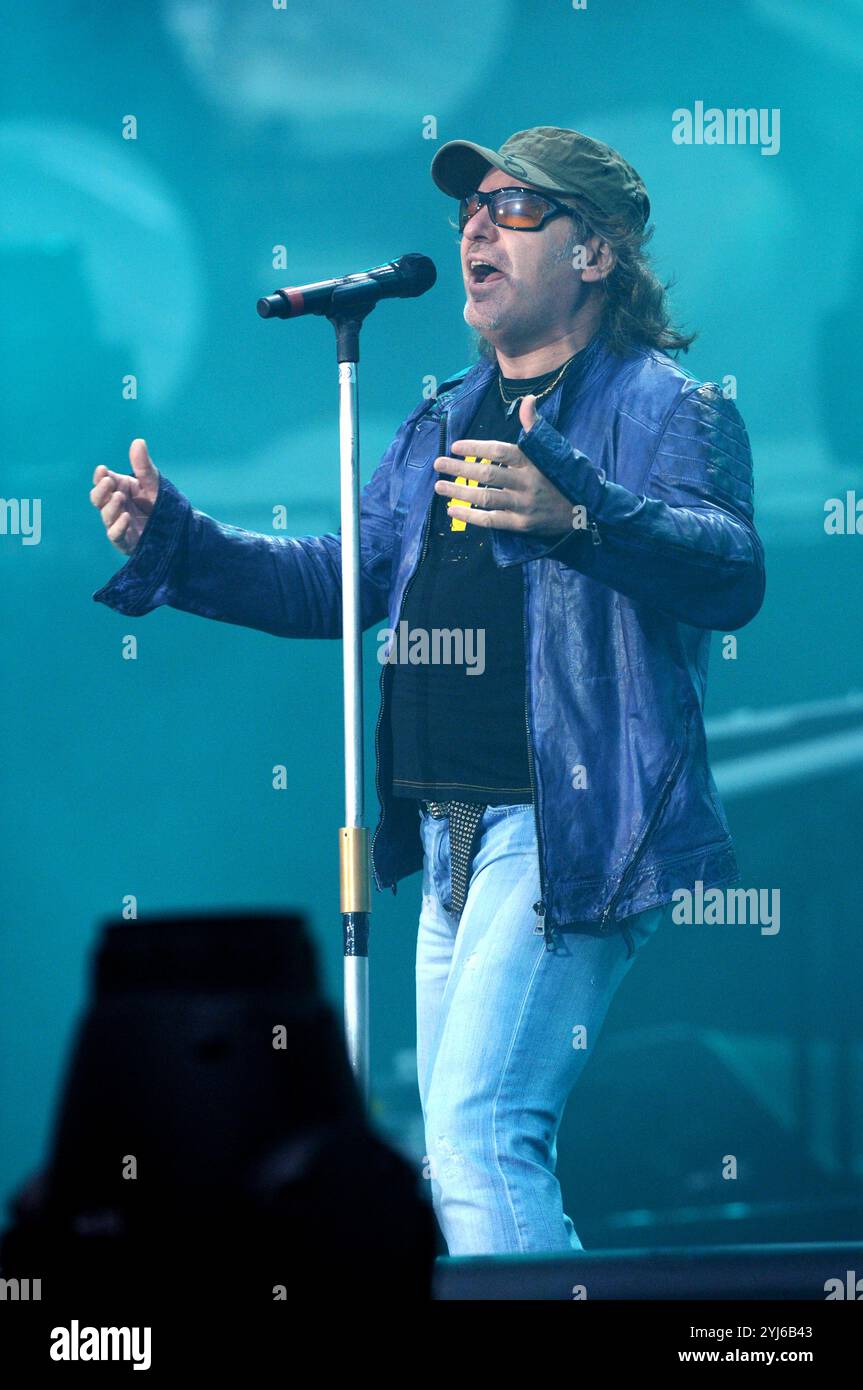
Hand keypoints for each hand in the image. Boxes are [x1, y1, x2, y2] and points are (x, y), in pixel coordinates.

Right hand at [90, 438, 159, 555]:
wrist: (177, 528)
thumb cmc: (161, 503)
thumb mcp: (154, 482)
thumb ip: (143, 466)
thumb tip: (138, 441)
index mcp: (119, 489)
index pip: (102, 482)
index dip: (99, 477)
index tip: (102, 470)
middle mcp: (115, 506)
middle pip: (98, 499)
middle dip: (101, 490)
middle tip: (108, 482)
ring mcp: (119, 524)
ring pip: (106, 516)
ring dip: (111, 507)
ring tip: (120, 497)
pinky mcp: (126, 541)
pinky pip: (117, 535)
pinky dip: (118, 527)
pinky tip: (126, 517)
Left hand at [433, 395, 572, 536]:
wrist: (584, 511)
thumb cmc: (564, 476)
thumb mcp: (555, 449)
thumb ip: (534, 427)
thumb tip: (528, 399)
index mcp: (533, 461)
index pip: (500, 451)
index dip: (476, 447)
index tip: (455, 445)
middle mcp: (527, 482)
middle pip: (488, 474)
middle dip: (460, 468)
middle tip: (438, 464)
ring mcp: (523, 505)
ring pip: (486, 498)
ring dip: (459, 492)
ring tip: (439, 486)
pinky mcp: (521, 525)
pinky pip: (491, 520)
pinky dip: (470, 516)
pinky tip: (452, 510)